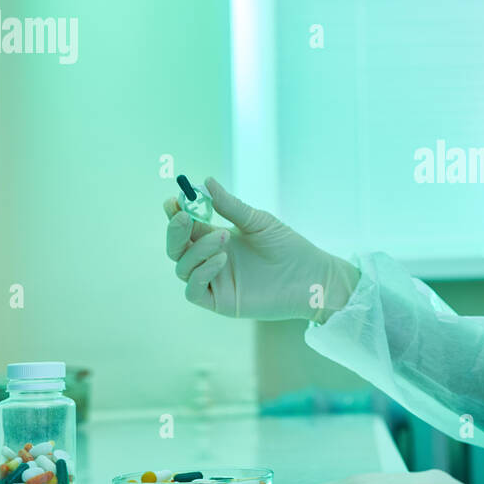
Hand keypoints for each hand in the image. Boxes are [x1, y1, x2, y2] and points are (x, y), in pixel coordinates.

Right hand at [163, 177, 359, 321]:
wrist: (310, 276)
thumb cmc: (288, 247)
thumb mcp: (258, 221)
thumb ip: (231, 206)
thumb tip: (206, 182)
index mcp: (216, 238)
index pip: (186, 226)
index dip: (175, 213)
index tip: (173, 200)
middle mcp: (210, 260)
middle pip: (176, 247)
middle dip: (175, 231)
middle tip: (182, 216)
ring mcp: (214, 281)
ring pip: (182, 267)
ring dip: (196, 250)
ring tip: (224, 236)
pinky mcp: (219, 302)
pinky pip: (193, 290)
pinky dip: (200, 273)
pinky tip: (221, 259)